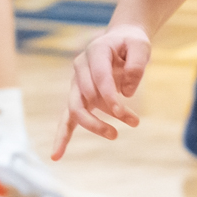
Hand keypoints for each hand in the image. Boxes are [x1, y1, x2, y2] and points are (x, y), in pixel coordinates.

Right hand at [51, 24, 151, 158]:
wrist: (121, 40)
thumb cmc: (131, 44)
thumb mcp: (140, 46)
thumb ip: (136, 65)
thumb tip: (127, 92)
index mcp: (95, 51)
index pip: (99, 77)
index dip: (110, 96)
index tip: (124, 110)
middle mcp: (80, 67)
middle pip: (88, 95)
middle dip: (110, 110)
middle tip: (134, 121)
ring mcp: (76, 82)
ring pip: (76, 108)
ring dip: (94, 124)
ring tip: (115, 135)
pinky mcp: (78, 96)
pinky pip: (67, 118)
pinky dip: (62, 136)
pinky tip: (56, 156)